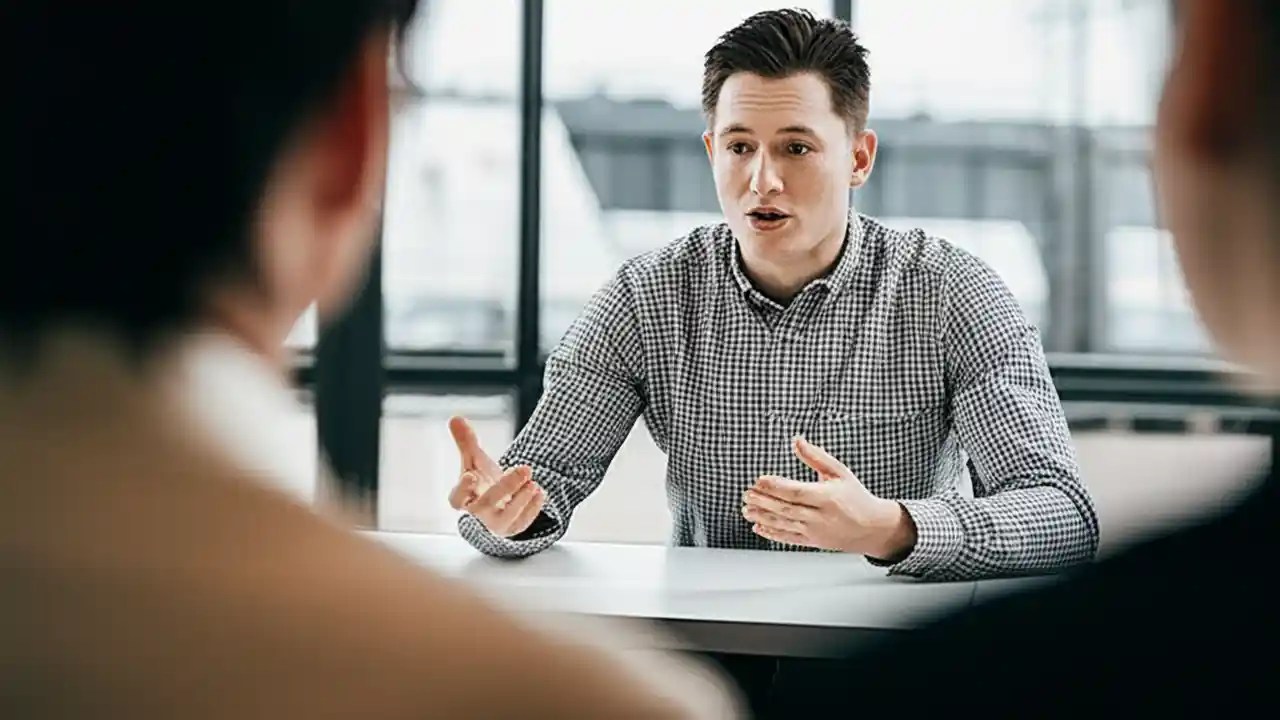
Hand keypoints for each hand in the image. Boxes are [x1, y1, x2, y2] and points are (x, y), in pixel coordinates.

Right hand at [447, 416, 545, 537]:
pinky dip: (533, 508)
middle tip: (524, 468)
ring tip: (533, 483)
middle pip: (486, 505)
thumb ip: (465, 441)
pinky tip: (541, 491)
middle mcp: (478, 512)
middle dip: (505, 487)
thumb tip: (455, 418)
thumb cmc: (482, 479)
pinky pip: (523, 522)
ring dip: (521, 500)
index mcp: (464, 497)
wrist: (499, 499)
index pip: (457, 499)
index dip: (461, 489)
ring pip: (507, 517)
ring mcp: (496, 522)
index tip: (470, 475)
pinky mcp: (514, 527)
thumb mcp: (474, 459)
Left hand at [742, 435, 916, 560]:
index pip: (796, 492)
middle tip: (747, 494)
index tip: (759, 480)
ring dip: (762, 517)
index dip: (776, 486)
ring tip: (746, 509)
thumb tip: (797, 440)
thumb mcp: (840, 473)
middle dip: (763, 502)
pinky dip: (771, 533)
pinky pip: (788, 538)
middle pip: (786, 509)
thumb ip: (816, 457)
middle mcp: (820, 517)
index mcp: (828, 498)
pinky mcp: (812, 542)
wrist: (871, 528)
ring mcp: (815, 532)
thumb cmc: (855, 497)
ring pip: (784, 524)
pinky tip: (758, 527)